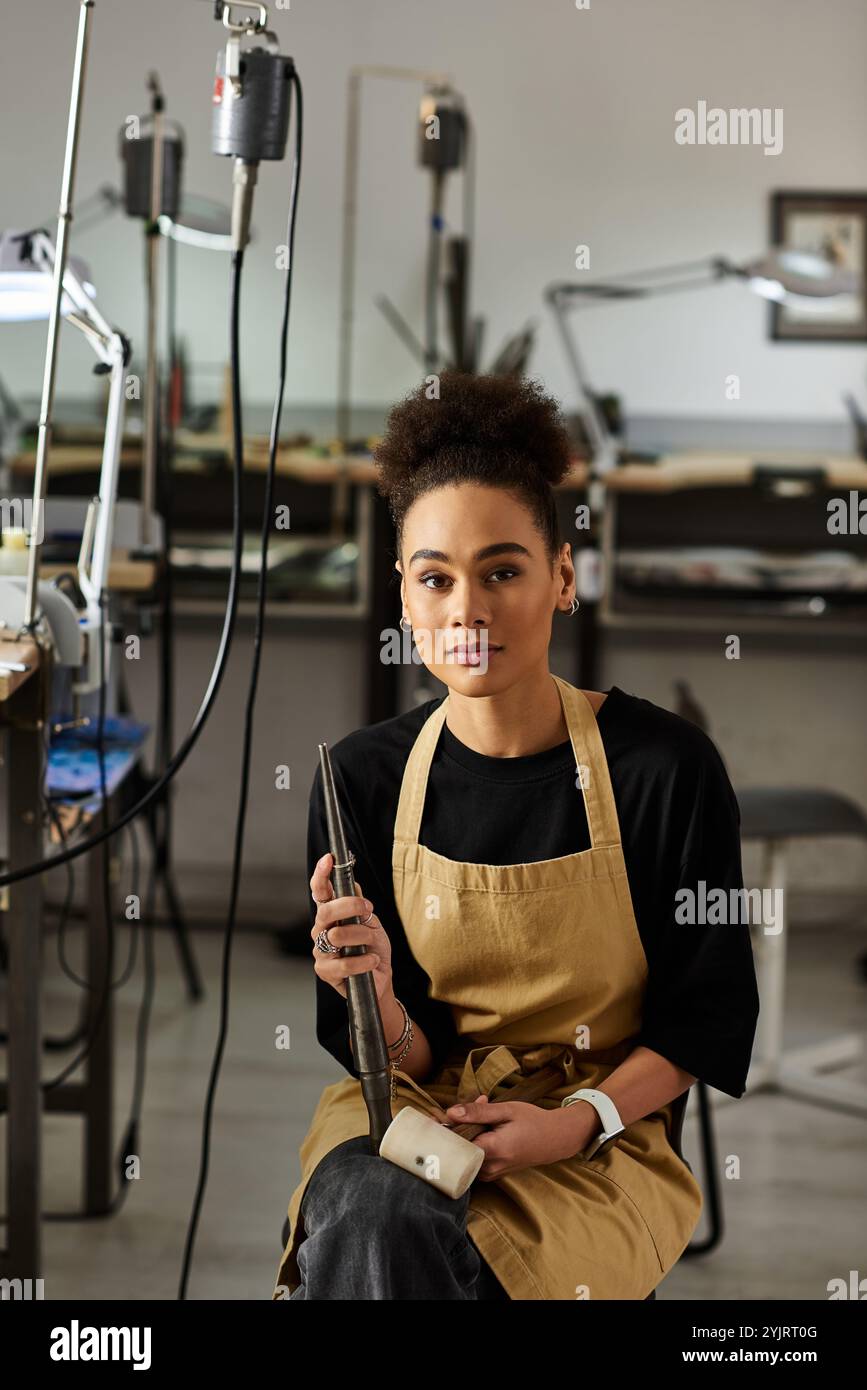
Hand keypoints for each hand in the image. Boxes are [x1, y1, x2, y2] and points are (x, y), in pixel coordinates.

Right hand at [310, 852, 392, 1002]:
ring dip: (362, 937)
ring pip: (336, 936)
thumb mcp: (371, 922)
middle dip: (348, 905)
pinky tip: (371, 960)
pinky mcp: (324, 971)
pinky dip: (362, 961)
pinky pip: (342, 963)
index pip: (320, 892)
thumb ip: (359, 904)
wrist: (379, 978)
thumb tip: (353, 882)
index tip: (329, 859)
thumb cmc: (373, 949)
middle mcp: (321, 930)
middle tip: (367, 908)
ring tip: (373, 944)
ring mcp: (320, 950)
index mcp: (331, 915)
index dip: (321, 875)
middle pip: (325, 911)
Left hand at [443, 1096, 594, 1180]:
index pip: (455, 1145)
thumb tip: (450, 1113)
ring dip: (462, 1135)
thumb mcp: (507, 1110)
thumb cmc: (532, 1121)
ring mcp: (489, 1174)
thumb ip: (478, 1112)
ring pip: (463, 1155)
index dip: (441, 1131)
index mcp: (492, 1150)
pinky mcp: (490, 1174)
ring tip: (474, 1113)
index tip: (430, 1118)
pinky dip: (471, 1142)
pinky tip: (481, 1126)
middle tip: (454, 1111)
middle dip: (452, 1129)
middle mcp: (488, 1167)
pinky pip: (471, 1159)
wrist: (555, 1140)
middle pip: (456, 1150)